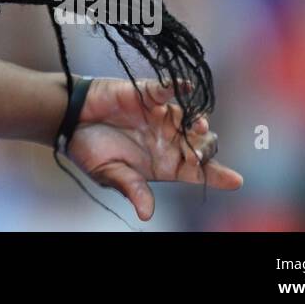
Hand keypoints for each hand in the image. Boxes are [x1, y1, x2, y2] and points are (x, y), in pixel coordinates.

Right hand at [64, 77, 243, 220]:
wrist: (68, 119)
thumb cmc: (89, 150)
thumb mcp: (110, 174)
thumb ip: (132, 188)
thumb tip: (146, 214)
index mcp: (162, 165)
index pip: (197, 172)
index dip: (218, 176)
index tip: (236, 180)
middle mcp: (166, 140)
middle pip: (200, 145)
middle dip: (207, 148)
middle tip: (201, 150)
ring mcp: (159, 117)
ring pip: (190, 119)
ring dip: (197, 123)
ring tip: (198, 126)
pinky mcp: (147, 95)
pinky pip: (167, 91)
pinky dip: (177, 89)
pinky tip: (184, 89)